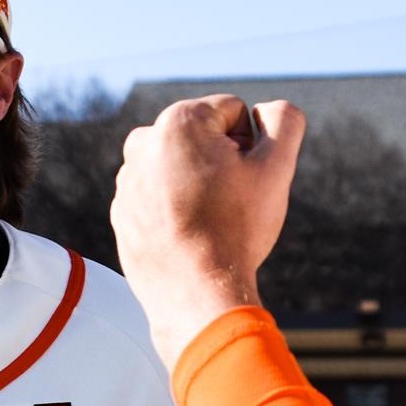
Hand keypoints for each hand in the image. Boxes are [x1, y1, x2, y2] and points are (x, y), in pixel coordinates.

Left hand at [110, 96, 306, 367]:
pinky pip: (160, 201)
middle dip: (222, 162)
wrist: (194, 294)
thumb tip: (267, 110)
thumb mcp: (275, 167)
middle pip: (204, 139)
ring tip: (209, 222)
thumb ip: (284, 121)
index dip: (252, 145)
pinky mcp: (122, 213)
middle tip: (229, 202)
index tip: (245, 179)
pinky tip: (189, 238)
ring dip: (198, 186)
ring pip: (181, 170)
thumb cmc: (235, 229)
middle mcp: (142, 144)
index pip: (234, 113)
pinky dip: (176, 212)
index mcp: (178, 121)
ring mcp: (127, 181)